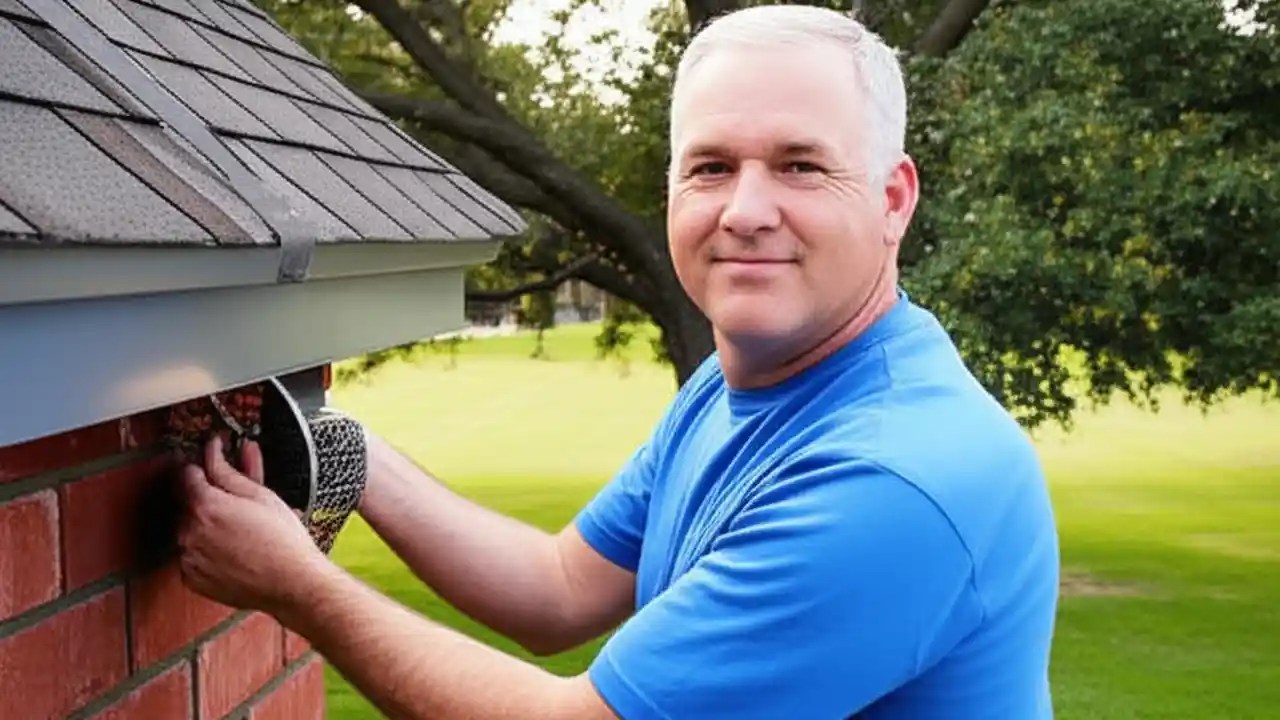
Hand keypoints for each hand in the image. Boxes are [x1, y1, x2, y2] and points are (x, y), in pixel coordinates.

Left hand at [177, 435, 331, 613]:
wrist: (292, 583)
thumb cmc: (283, 541)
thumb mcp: (261, 495)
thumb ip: (228, 471)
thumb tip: (214, 451)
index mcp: (205, 506)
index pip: (186, 474)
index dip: (200, 466)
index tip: (209, 464)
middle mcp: (189, 531)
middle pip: (187, 503)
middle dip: (207, 498)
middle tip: (236, 504)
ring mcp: (188, 557)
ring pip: (189, 530)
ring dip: (205, 526)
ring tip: (239, 532)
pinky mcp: (192, 578)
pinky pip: (191, 556)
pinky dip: (205, 551)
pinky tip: (232, 551)